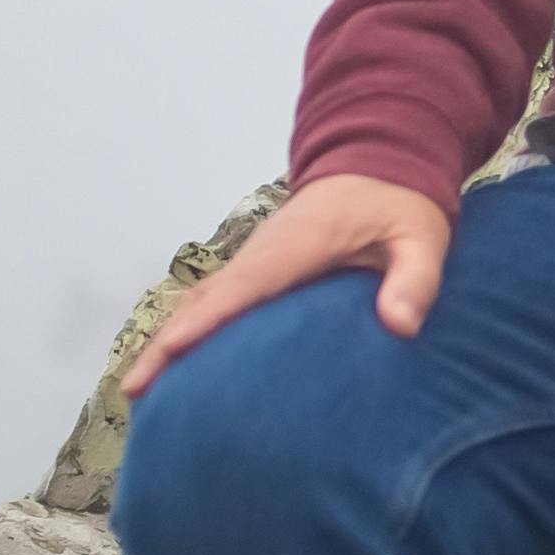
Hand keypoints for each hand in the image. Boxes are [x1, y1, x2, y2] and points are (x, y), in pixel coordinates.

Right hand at [121, 175, 454, 394]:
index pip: (241, 288)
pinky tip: (177, 368)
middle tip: (133, 391)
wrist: (380, 163)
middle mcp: (263, 253)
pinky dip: (188, 331)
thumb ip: (414, 281)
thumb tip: (401, 326)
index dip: (203, 321)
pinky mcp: (258, 271)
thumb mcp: (422, 239)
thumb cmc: (400, 206)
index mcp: (297, 246)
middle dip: (165, 343)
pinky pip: (214, 303)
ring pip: (200, 303)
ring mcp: (255, 261)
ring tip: (139, 390)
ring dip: (168, 341)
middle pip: (202, 300)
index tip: (168, 352)